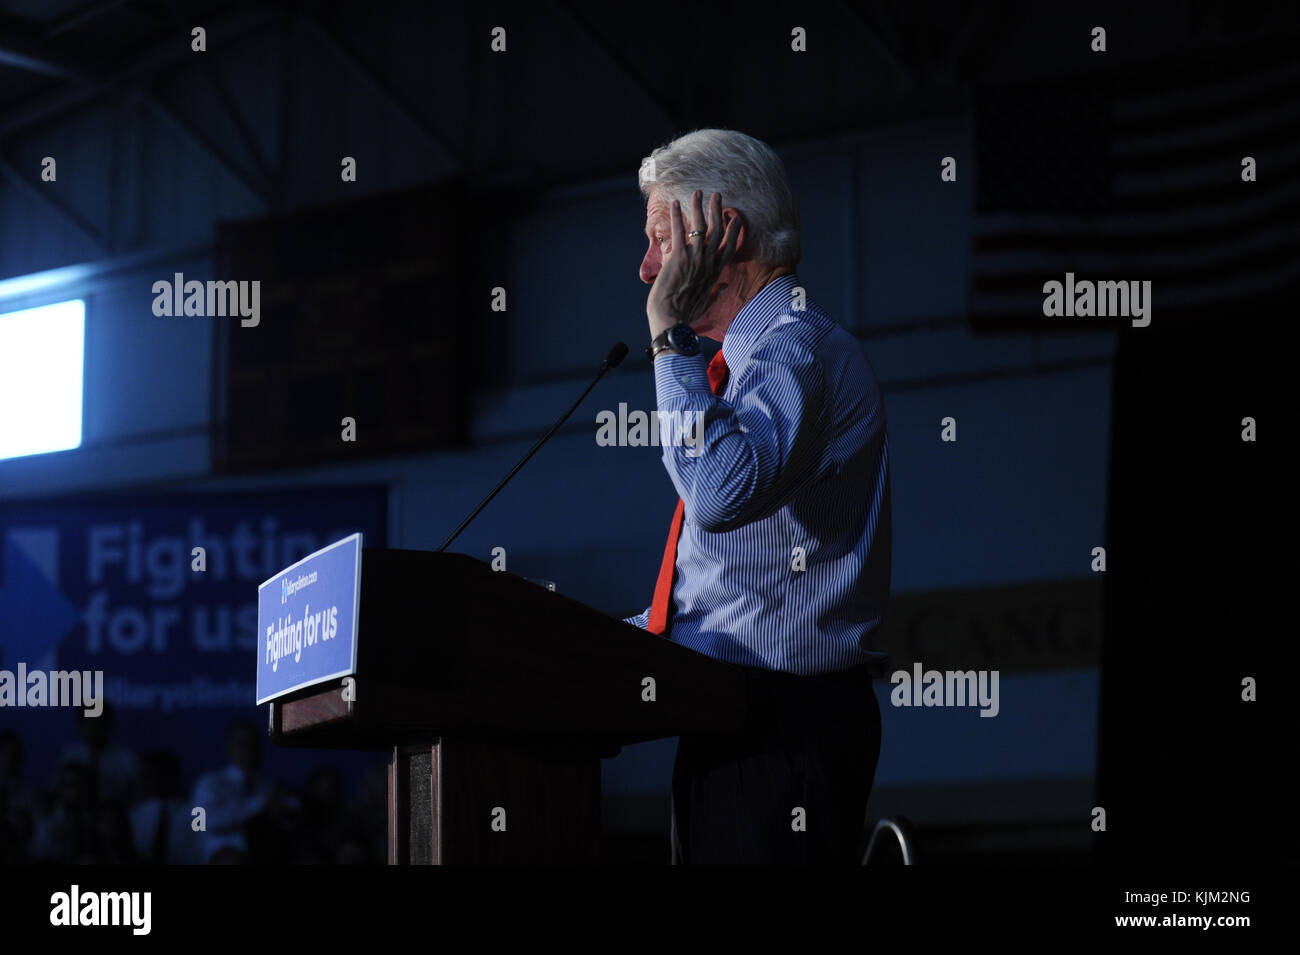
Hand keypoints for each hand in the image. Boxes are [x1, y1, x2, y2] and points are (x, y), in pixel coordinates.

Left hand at [646, 190, 739, 337]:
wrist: (671, 318)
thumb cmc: (686, 314)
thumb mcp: (706, 303)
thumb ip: (716, 292)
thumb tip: (724, 287)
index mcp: (715, 273)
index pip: (729, 247)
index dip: (733, 230)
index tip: (735, 218)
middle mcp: (708, 262)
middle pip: (717, 231)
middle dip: (717, 211)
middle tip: (717, 196)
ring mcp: (694, 258)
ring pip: (700, 226)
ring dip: (699, 207)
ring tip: (698, 193)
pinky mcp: (678, 257)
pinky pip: (679, 231)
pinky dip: (676, 216)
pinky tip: (675, 203)